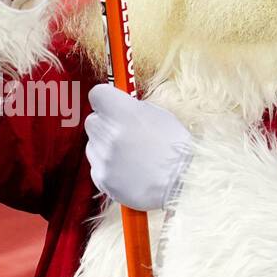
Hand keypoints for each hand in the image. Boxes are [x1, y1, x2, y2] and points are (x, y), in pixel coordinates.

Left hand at [85, 84, 193, 211]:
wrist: (183, 183)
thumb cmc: (176, 148)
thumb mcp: (160, 115)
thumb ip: (133, 109)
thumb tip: (119, 108)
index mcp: (124, 112)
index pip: (97, 94)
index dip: (105, 99)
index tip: (112, 105)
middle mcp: (109, 133)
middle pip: (93, 120)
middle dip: (105, 124)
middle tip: (125, 133)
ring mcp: (103, 157)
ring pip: (93, 143)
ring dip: (105, 146)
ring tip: (130, 155)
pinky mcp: (102, 178)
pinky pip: (97, 165)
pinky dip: (108, 167)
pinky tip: (128, 170)